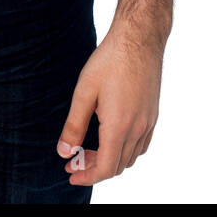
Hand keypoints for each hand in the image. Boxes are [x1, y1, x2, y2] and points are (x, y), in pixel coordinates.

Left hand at [57, 27, 163, 185]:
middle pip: (118, 165)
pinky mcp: (153, 114)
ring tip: (87, 151)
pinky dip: (124, 150)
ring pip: (131, 156)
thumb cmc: (109, 62)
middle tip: (73, 161)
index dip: (87, 176)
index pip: (106, 167)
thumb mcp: (83, 92)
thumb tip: (64, 152)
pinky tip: (109, 139)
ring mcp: (149, 122)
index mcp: (119, 126)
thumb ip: (73, 125)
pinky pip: (141, 144)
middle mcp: (138, 129)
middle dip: (95, 169)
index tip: (70, 174)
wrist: (139, 40)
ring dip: (110, 160)